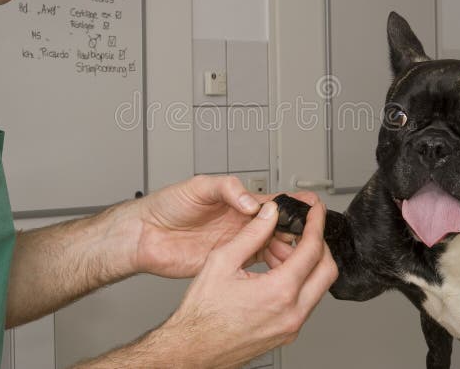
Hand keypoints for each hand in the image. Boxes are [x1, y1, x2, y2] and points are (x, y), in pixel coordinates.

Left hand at [130, 175, 316, 277]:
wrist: (145, 235)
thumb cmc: (166, 206)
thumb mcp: (197, 187)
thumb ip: (226, 189)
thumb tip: (250, 200)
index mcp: (237, 201)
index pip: (272, 201)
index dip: (293, 203)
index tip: (312, 206)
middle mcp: (240, 222)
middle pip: (278, 227)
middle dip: (298, 231)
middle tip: (315, 237)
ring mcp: (236, 243)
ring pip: (272, 247)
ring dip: (288, 251)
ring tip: (303, 256)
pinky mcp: (228, 263)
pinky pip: (256, 265)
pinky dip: (273, 268)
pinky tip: (283, 272)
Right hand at [158, 199, 338, 367]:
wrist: (193, 348)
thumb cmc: (201, 313)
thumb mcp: (222, 262)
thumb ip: (251, 234)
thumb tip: (269, 214)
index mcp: (279, 292)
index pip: (312, 249)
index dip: (316, 224)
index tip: (316, 212)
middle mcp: (292, 313)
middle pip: (327, 269)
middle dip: (319, 244)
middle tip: (305, 229)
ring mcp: (291, 326)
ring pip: (319, 287)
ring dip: (307, 264)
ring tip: (279, 251)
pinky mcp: (287, 333)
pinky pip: (306, 302)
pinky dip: (299, 281)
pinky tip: (276, 271)